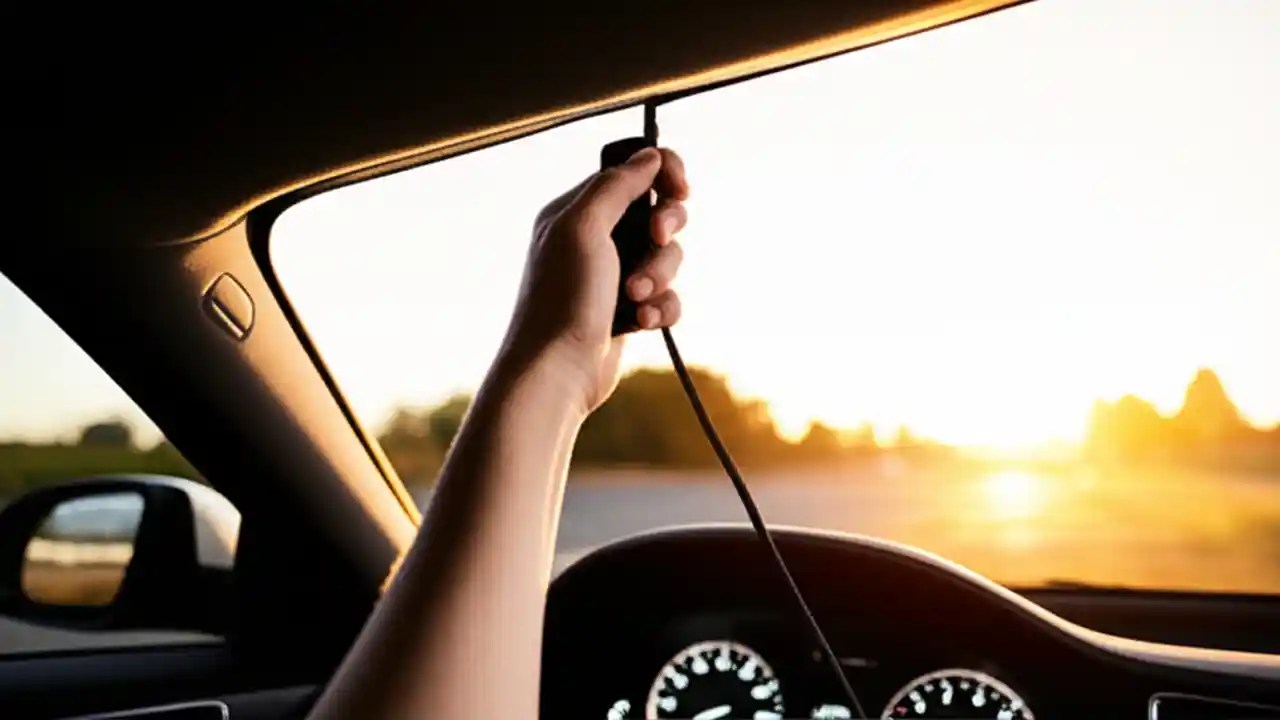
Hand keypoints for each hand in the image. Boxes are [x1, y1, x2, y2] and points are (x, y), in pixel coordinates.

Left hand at [502, 146, 689, 413]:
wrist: (557, 372)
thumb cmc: (562, 299)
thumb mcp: (583, 228)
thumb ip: (617, 185)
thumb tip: (650, 155)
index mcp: (578, 210)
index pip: (633, 172)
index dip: (664, 174)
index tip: (680, 189)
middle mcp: (596, 239)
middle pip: (660, 213)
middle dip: (666, 230)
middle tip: (655, 239)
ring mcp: (614, 275)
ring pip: (669, 258)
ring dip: (660, 276)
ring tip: (635, 297)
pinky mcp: (630, 310)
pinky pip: (667, 296)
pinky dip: (661, 308)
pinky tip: (640, 323)